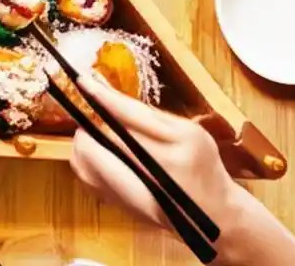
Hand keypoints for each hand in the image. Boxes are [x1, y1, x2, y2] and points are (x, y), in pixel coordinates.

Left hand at [69, 76, 294, 265]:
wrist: (211, 213)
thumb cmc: (202, 165)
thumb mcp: (187, 131)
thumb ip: (149, 115)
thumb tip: (107, 96)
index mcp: (179, 143)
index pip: (129, 116)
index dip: (103, 98)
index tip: (83, 81)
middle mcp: (157, 170)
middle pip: (104, 140)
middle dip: (91, 123)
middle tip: (91, 112)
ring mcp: (134, 193)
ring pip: (86, 160)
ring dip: (85, 141)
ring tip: (96, 132)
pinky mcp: (119, 205)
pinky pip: (87, 176)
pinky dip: (86, 159)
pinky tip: (98, 152)